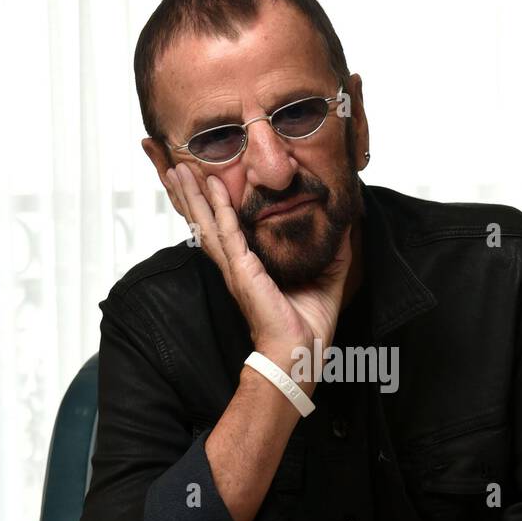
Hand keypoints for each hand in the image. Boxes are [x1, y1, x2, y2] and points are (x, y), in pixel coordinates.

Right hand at [164, 163, 350, 361]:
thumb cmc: (307, 326)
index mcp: (251, 268)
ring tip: (177, 171)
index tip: (203, 180)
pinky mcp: (243, 270)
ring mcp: (236, 267)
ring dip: (192, 196)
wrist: (300, 353)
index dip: (212, 206)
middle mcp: (237, 265)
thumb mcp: (327, 278)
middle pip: (206, 223)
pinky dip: (218, 208)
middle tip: (176, 167)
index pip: (225, 230)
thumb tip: (345, 223)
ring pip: (207, 224)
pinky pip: (227, 232)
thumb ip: (334, 249)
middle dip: (190, 195)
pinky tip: (210, 187)